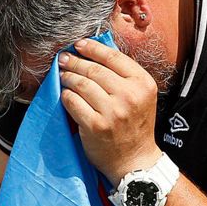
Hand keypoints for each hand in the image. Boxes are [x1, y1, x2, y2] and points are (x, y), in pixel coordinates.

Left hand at [57, 38, 162, 183]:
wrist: (135, 161)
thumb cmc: (135, 125)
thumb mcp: (141, 95)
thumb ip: (124, 75)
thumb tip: (94, 53)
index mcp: (143, 83)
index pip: (113, 57)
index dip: (92, 48)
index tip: (79, 44)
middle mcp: (129, 95)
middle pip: (94, 70)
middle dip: (75, 61)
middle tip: (64, 58)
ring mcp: (112, 112)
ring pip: (82, 84)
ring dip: (68, 77)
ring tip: (63, 74)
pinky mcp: (96, 126)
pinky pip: (73, 102)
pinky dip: (66, 95)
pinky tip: (64, 94)